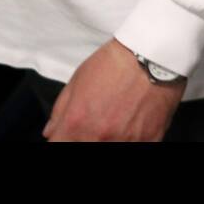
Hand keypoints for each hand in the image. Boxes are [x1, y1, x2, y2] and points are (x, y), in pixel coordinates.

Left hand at [43, 39, 184, 141]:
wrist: (152, 53)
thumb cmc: (115, 62)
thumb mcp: (77, 80)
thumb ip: (60, 110)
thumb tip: (51, 131)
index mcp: (75, 123)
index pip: (58, 146)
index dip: (64, 139)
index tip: (69, 135)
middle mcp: (98, 137)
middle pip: (85, 149)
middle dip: (86, 138)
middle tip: (97, 124)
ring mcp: (125, 141)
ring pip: (112, 149)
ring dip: (111, 139)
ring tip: (117, 123)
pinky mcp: (150, 140)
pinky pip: (137, 147)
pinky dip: (133, 139)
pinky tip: (133, 125)